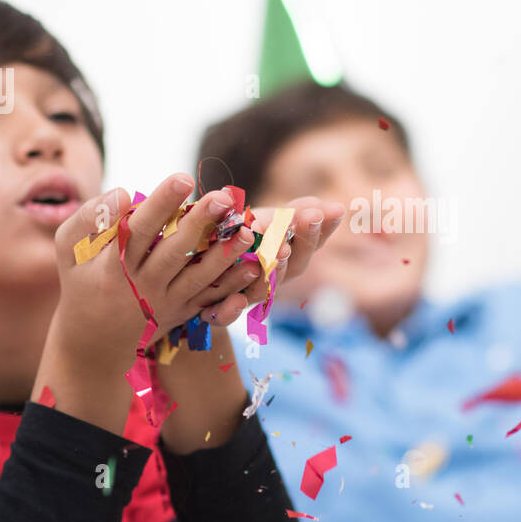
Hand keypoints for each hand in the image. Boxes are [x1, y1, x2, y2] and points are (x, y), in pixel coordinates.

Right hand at [32, 174, 262, 425]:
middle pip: (175, 251)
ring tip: (247, 230)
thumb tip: (123, 193)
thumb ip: (88, 218)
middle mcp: (142, 285)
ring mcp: (166, 302)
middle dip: (201, 223)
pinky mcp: (184, 313)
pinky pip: (212, 299)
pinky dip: (233, 285)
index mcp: (114, 265)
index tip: (183, 177)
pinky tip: (254, 266)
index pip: (140, 229)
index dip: (162, 203)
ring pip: (199, 277)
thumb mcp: (69, 249)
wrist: (93, 341)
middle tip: (224, 197)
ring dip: (225, 254)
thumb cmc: (81, 281)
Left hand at [187, 196, 345, 327]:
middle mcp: (268, 280)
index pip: (310, 244)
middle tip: (311, 218)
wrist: (185, 270)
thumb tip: (335, 206)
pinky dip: (229, 311)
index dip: (322, 229)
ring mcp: (243, 295)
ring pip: (263, 289)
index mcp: (283, 257)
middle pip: (293, 266)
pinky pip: (223, 315)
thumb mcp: (259, 222)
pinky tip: (235, 301)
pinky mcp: (212, 311)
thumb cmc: (229, 240)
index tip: (334, 209)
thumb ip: (290, 216)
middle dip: (303, 241)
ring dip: (273, 270)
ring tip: (279, 248)